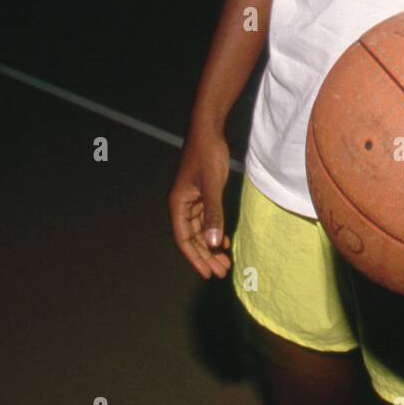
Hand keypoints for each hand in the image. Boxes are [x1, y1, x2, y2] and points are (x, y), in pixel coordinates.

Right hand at [168, 126, 231, 278]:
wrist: (208, 131)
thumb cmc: (207, 155)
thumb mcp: (212, 186)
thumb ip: (213, 214)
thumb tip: (212, 243)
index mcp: (178, 204)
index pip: (184, 239)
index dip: (195, 258)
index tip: (207, 273)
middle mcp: (181, 205)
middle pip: (192, 238)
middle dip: (205, 256)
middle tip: (221, 272)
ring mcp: (191, 200)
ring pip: (199, 230)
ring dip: (211, 246)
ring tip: (225, 261)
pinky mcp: (201, 194)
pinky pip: (206, 219)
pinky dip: (214, 231)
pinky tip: (224, 241)